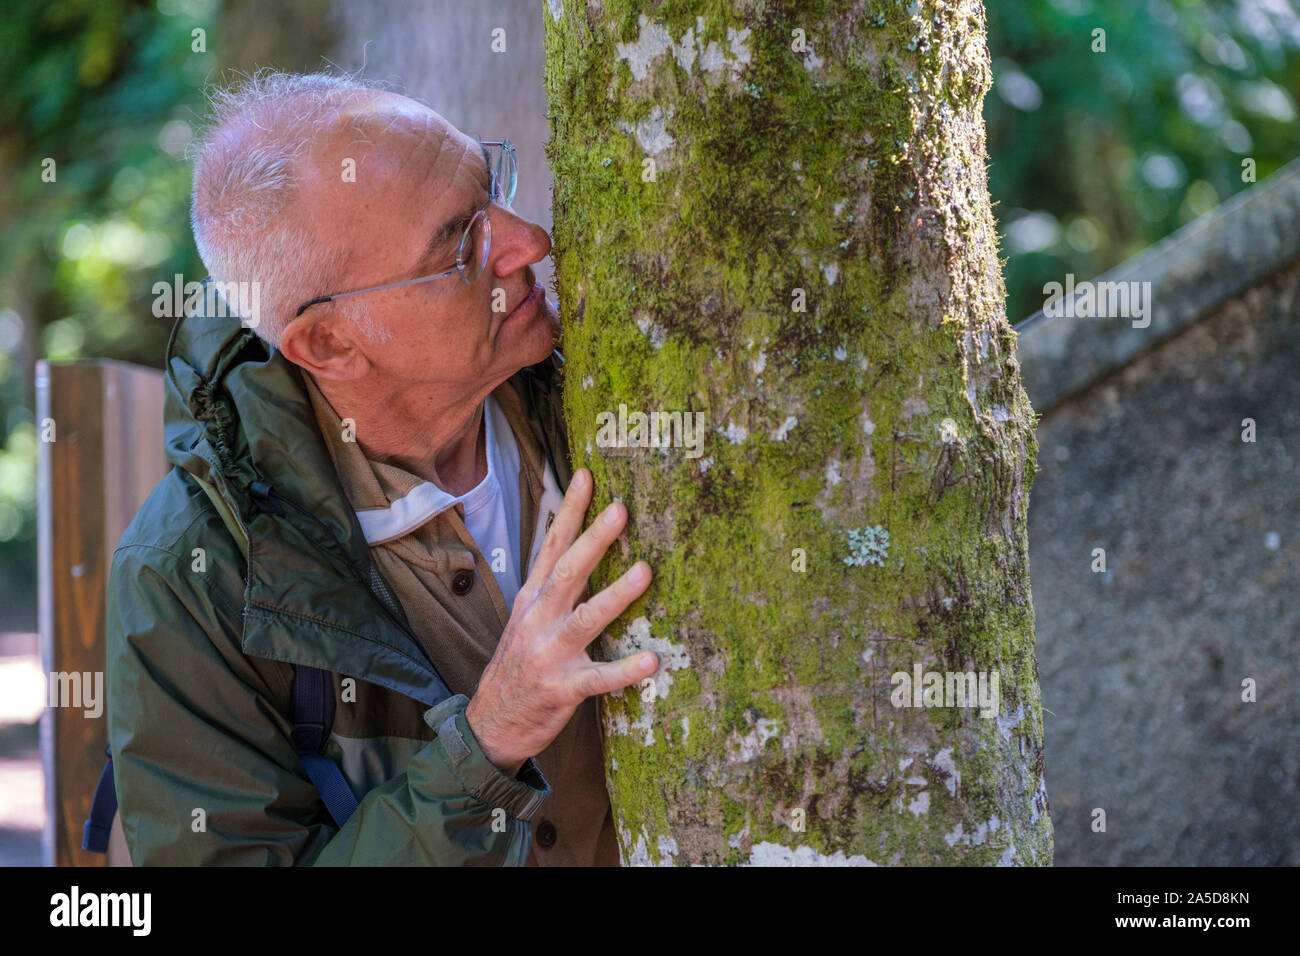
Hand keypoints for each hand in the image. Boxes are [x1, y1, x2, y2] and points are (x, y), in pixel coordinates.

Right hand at [464, 467, 656, 775]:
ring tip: (644, 570)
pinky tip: (652, 660)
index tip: (586, 475)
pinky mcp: (564, 689)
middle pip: (568, 572)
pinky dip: (625, 670)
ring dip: (615, 595)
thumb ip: (551, 587)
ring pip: (585, 618)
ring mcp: (550, 654)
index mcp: (531, 599)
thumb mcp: (525, 619)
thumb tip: (580, 546)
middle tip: (620, 508)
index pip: (551, 546)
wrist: (489, 726)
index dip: (569, 511)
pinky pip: (599, 678)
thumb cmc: (517, 666)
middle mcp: (539, 621)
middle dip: (594, 539)